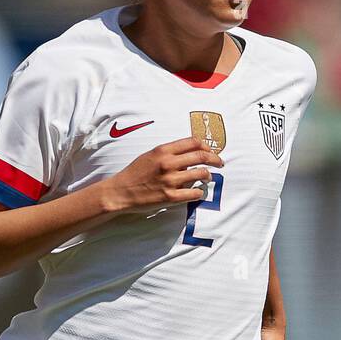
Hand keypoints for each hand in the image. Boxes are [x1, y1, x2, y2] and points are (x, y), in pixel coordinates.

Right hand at [103, 137, 222, 214]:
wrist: (120, 191)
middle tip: (220, 163)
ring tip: (208, 177)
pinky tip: (198, 193)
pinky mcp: (170, 197)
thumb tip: (189, 153)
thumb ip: (168, 153)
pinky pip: (194, 193)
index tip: (210, 150)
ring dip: (208, 175)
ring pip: (201, 173)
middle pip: (201, 156)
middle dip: (215, 159)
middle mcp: (168, 163)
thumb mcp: (150, 155)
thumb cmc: (135, 173)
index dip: (206, 145)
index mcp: (163, 150)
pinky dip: (199, 193)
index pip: (192, 142)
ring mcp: (170, 180)